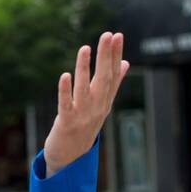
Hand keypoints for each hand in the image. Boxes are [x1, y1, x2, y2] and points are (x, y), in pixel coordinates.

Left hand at [42, 31, 129, 177]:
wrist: (71, 157)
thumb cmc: (85, 125)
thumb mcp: (101, 104)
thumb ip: (113, 84)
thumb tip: (126, 63)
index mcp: (105, 100)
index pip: (113, 74)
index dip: (115, 55)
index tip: (117, 35)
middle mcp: (97, 107)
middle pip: (103, 79)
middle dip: (105, 56)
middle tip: (108, 35)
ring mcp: (82, 115)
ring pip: (84, 89)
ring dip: (84, 68)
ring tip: (85, 48)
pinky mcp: (66, 123)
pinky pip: (65, 104)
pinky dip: (65, 90)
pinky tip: (64, 75)